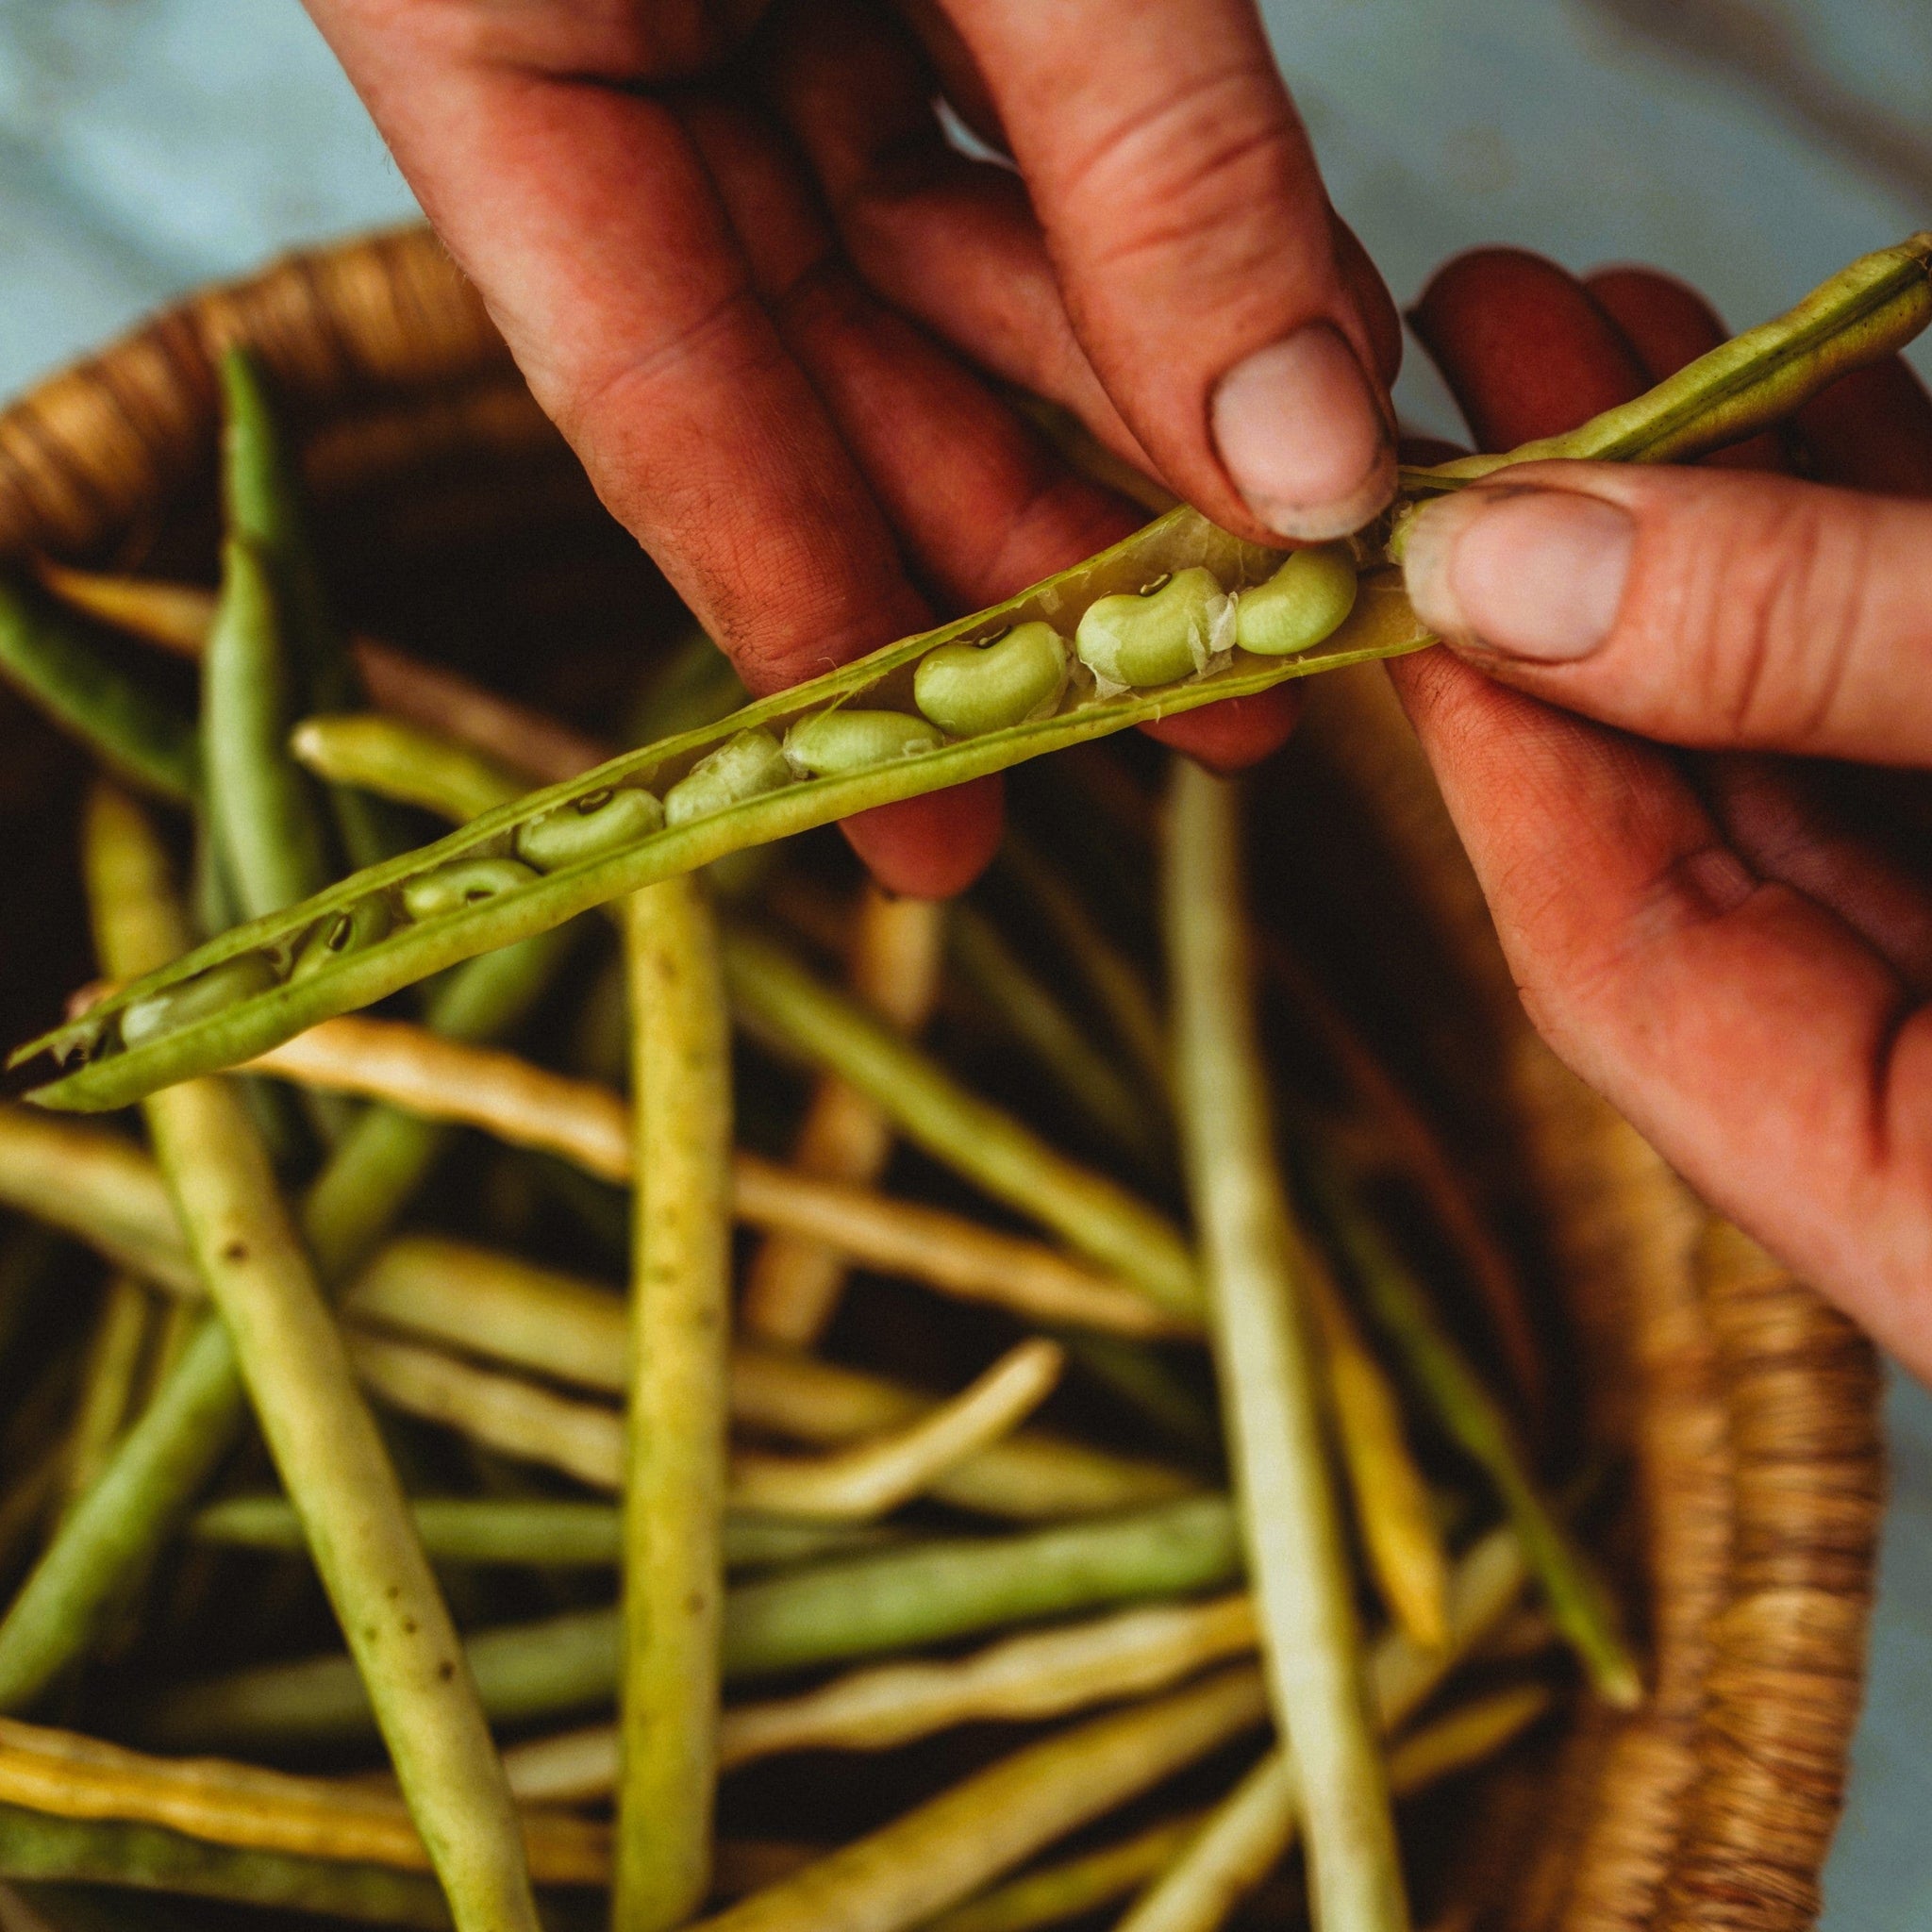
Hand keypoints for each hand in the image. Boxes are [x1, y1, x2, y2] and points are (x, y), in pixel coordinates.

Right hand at [302, 0, 1401, 893]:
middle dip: (1035, 538)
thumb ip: (1144, 151)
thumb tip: (1302, 458)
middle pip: (820, 370)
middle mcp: (602, 41)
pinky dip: (1156, 228)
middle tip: (1210, 697)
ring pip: (937, 257)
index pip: (658, 412)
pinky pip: (1014, 119)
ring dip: (1128, 399)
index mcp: (484, 31)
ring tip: (1295, 548)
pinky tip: (1284, 339)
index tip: (940, 839)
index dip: (814, 634)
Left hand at [1392, 248, 1931, 1375]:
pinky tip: (1768, 399)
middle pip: (1698, 848)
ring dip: (1706, 531)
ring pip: (1815, 750)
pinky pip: (1931, 707)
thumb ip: (1830, 655)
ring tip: (1583, 334)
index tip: (1391, 562)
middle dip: (1578, 590)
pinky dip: (1860, 550)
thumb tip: (1505, 568)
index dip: (1502, 748)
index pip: (1626, 977)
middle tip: (1457, 384)